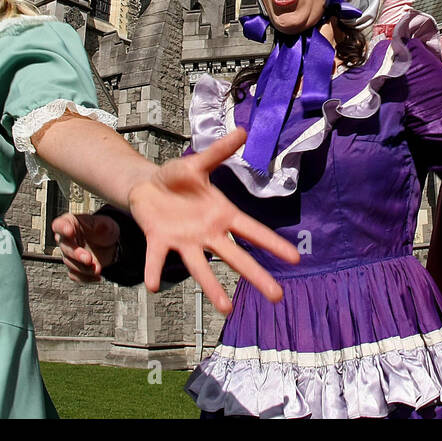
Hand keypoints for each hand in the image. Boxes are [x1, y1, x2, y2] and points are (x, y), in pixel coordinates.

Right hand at [52, 212, 120, 283]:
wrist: (112, 245)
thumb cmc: (104, 230)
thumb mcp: (104, 223)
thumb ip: (97, 224)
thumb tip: (97, 224)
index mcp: (70, 224)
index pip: (59, 225)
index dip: (62, 228)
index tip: (69, 231)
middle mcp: (67, 240)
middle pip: (65, 248)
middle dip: (76, 254)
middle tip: (88, 258)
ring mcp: (70, 255)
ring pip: (70, 264)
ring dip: (83, 268)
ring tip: (97, 268)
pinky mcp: (75, 268)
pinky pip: (76, 276)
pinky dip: (87, 278)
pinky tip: (97, 276)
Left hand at [126, 127, 300, 313]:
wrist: (146, 185)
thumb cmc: (176, 177)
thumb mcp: (198, 162)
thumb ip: (219, 151)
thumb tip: (243, 130)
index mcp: (221, 214)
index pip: (252, 231)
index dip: (273, 244)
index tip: (295, 258)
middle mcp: (208, 233)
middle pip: (236, 257)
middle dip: (256, 276)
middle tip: (277, 297)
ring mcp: (185, 241)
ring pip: (201, 267)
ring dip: (212, 288)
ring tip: (225, 309)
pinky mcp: (160, 241)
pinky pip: (158, 258)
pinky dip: (155, 270)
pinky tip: (154, 286)